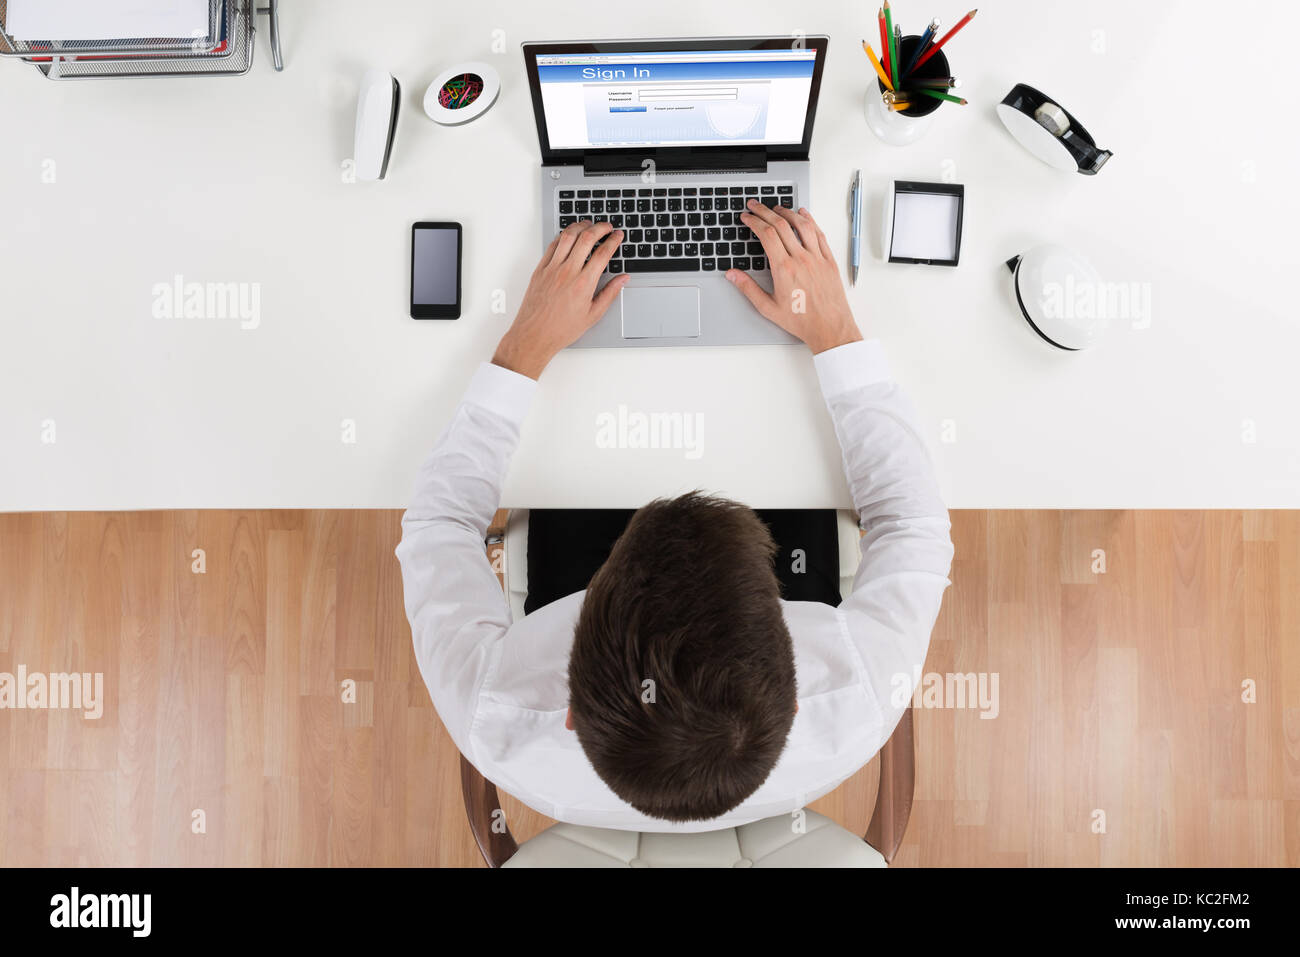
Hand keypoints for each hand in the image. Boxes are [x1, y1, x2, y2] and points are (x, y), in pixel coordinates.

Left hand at [492, 221, 627, 378]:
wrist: (535, 335)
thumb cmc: (561, 329)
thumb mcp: (593, 315)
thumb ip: (610, 293)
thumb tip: (623, 279)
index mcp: (584, 284)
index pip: (603, 253)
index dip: (613, 240)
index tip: (618, 235)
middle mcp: (568, 272)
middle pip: (587, 238)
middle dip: (600, 227)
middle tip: (607, 226)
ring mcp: (552, 268)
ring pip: (567, 236)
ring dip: (580, 226)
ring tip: (588, 224)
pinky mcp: (540, 269)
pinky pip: (552, 245)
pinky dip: (562, 236)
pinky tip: (568, 235)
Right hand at [726, 201, 862, 353]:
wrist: (829, 328)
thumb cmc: (802, 321)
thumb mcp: (768, 308)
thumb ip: (748, 288)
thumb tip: (732, 274)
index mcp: (784, 269)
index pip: (766, 235)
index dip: (754, 222)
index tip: (747, 217)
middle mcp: (801, 259)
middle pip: (781, 225)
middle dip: (765, 211)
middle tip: (755, 205)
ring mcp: (817, 258)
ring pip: (801, 225)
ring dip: (787, 212)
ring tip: (777, 207)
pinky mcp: (829, 261)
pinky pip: (819, 234)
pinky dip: (810, 221)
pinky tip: (804, 215)